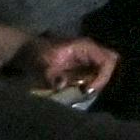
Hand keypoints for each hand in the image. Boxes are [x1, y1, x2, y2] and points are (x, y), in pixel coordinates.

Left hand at [4, 34, 118, 103]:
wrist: (27, 52)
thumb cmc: (36, 55)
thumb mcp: (41, 65)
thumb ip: (51, 75)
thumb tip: (62, 84)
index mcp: (85, 47)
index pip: (107, 61)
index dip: (102, 77)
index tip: (87, 90)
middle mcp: (90, 51)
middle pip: (111, 63)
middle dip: (104, 79)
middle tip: (88, 91)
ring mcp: (88, 58)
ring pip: (105, 71)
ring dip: (97, 84)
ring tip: (82, 93)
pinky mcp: (84, 67)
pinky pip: (96, 76)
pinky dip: (91, 85)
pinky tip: (79, 92)